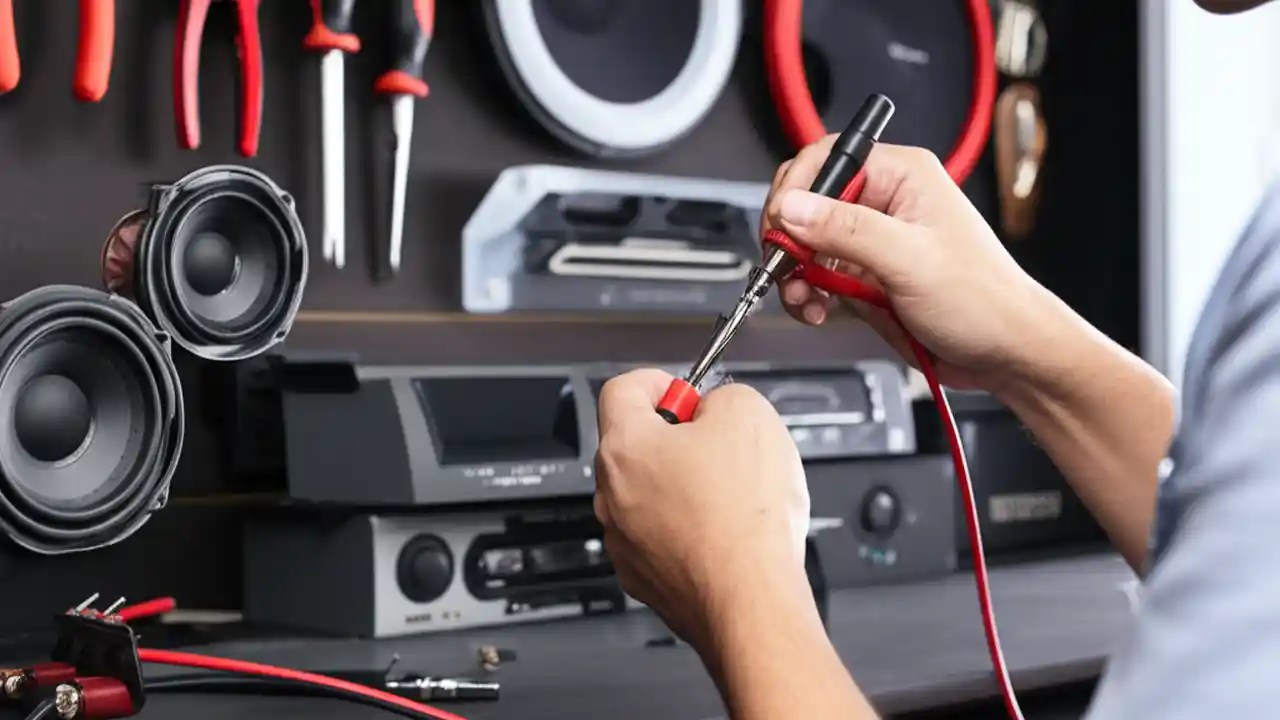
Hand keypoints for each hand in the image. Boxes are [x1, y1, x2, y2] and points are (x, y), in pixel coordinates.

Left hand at [593, 369, 812, 650]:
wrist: (751, 600)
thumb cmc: (744, 519)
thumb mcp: (750, 415)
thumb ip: (724, 396)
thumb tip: (717, 408)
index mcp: (625, 448)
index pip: (620, 390)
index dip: (658, 381)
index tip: (683, 391)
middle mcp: (613, 496)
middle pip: (635, 446)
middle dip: (676, 437)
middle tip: (718, 441)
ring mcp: (626, 542)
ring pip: (650, 496)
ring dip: (684, 486)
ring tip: (732, 493)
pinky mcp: (647, 579)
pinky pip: (663, 538)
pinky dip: (690, 529)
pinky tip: (727, 532)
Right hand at [763, 139, 1074, 392]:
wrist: (1003, 353)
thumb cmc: (984, 299)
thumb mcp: (911, 260)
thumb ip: (847, 230)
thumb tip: (793, 207)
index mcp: (901, 176)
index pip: (826, 159)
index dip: (796, 190)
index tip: (782, 227)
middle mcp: (882, 202)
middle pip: (806, 200)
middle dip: (788, 235)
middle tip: (785, 264)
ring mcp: (869, 241)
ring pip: (803, 242)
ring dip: (792, 271)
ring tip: (802, 295)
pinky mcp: (862, 276)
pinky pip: (814, 275)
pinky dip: (804, 293)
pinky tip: (814, 308)